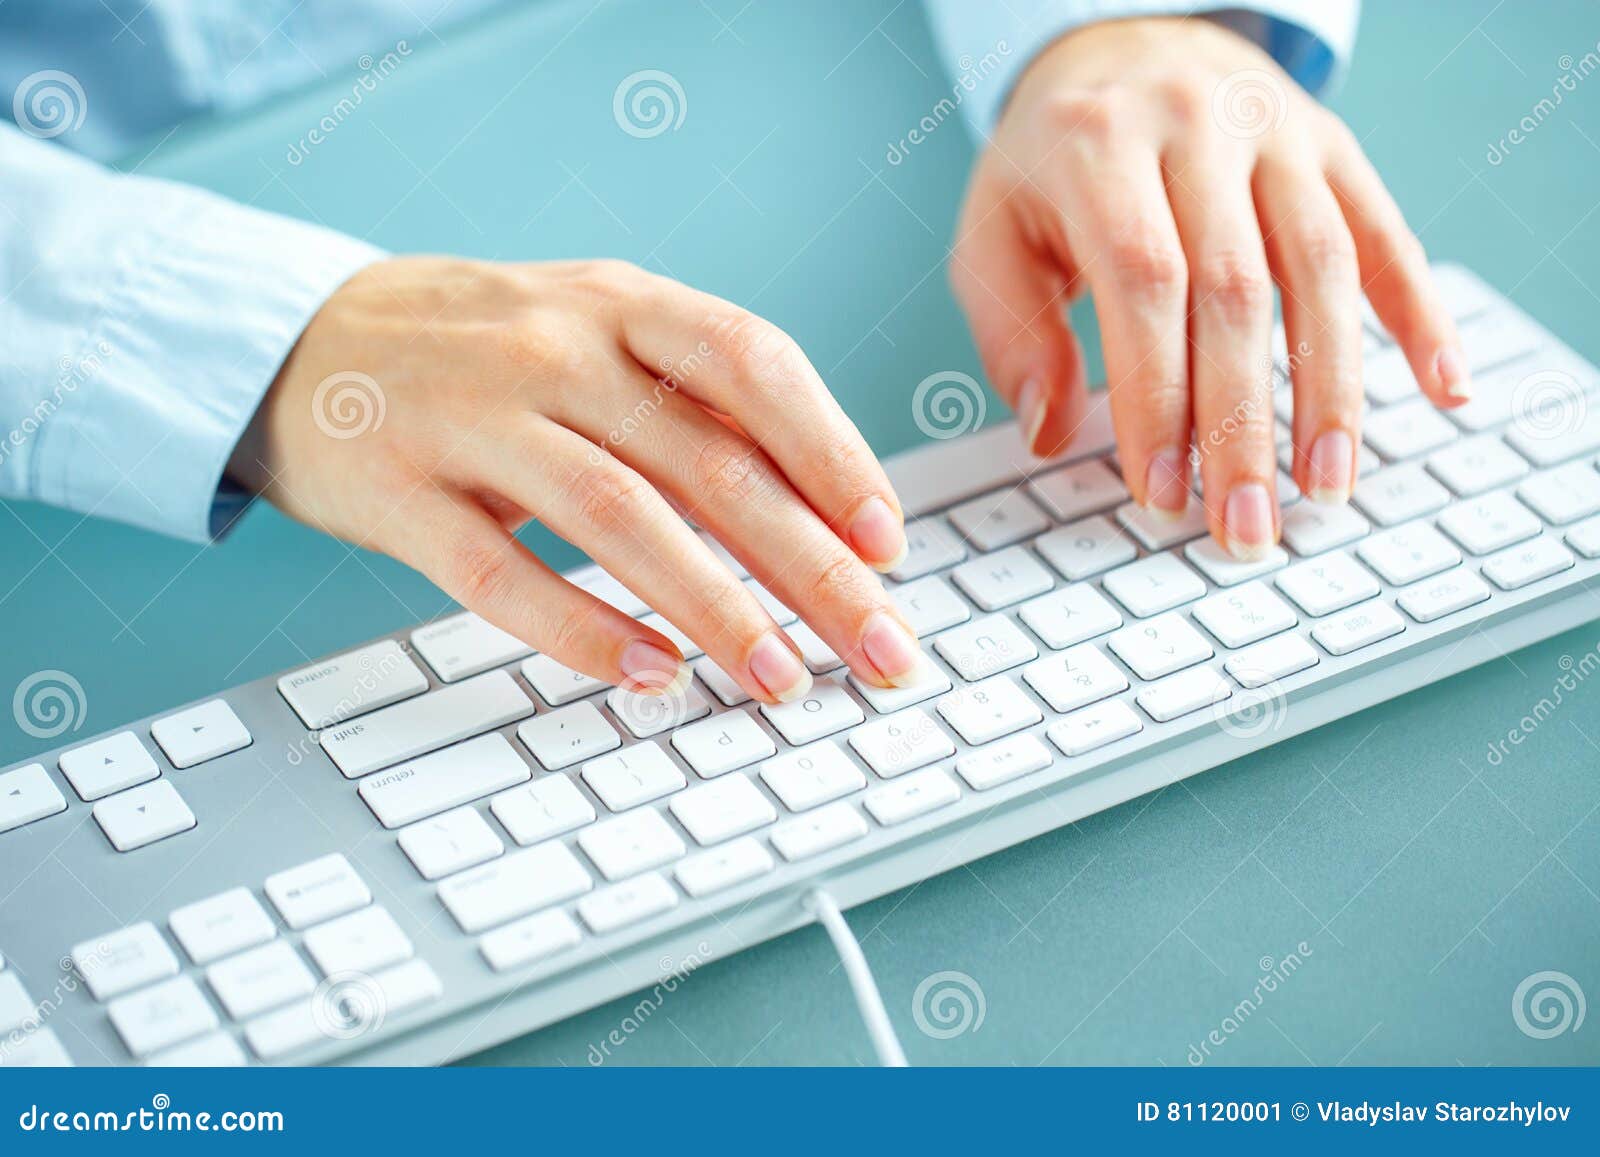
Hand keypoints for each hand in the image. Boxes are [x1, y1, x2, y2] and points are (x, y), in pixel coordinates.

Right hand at [229, 257, 922, 703]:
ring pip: (619, 519)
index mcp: (619, 301)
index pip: (754, 365)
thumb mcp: (594, 326)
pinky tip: (650, 676)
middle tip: (879, 646)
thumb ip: (694, 395)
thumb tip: (825, 502)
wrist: (299, 340)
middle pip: (708, 463)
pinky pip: (500, 576)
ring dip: (716, 610)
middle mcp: (553, 349)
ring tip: (782, 680)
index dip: (834, 454)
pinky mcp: (400, 494)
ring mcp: (471, 419)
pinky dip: (583, 630)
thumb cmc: (482, 349)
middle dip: (811, 568)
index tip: (887, 544)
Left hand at [950, 17, 1468, 557]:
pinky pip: (1385, 233)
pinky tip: (1441, 387)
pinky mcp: (1332, 146)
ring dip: (1332, 388)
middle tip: (1245, 523)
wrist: (1122, 42)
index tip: (1162, 491)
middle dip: (1243, 422)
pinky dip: (1420, 312)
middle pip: (1236, 290)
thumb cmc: (1050, 159)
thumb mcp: (992, 229)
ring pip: (1321, 267)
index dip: (1158, 398)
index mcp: (1098, 146)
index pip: (1143, 284)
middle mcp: (1197, 128)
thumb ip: (1010, 331)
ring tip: (1326, 485)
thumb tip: (1050, 433)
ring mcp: (1276, 132)